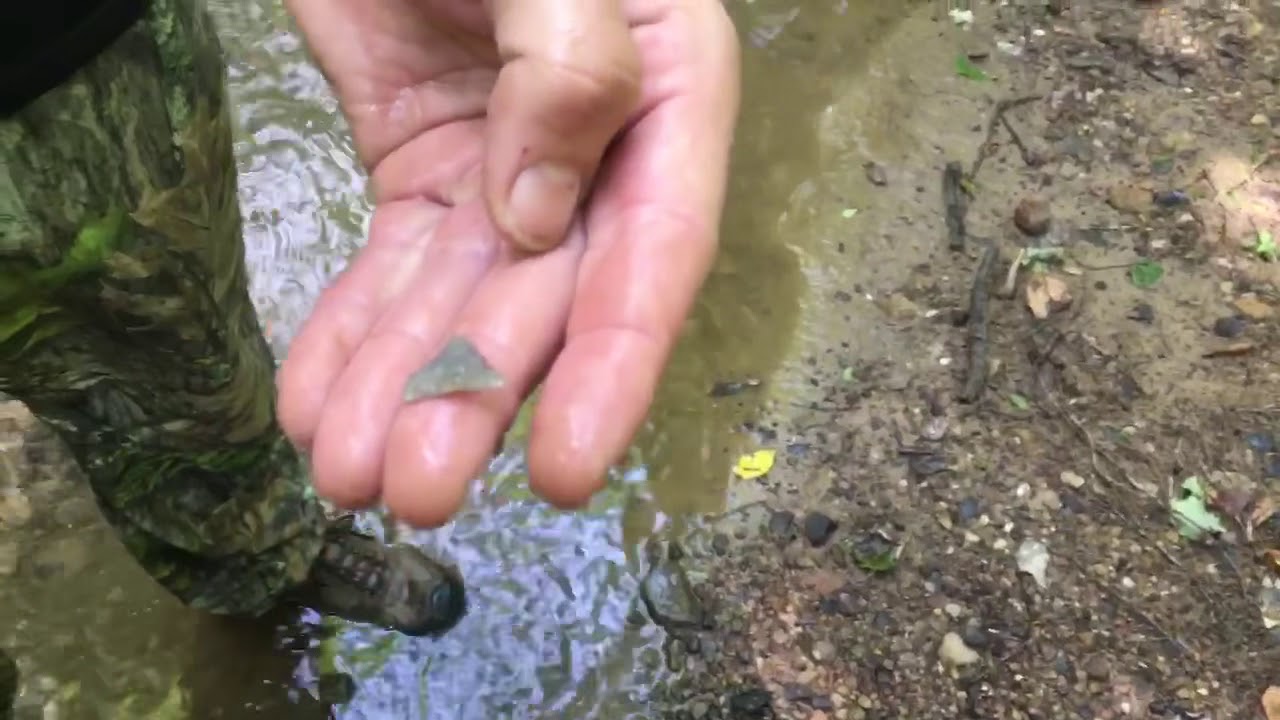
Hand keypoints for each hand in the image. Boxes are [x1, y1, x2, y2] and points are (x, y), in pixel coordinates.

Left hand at [275, 0, 740, 525]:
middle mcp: (597, 156)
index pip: (654, 256)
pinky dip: (352, 337)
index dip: (613, 368)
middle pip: (541, 302)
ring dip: (400, 390)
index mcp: (667, 101)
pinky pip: (392, 269)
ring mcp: (507, 170)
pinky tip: (313, 405)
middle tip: (411, 491)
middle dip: (475, 400)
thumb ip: (570, 66)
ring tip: (341, 473)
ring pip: (457, 303)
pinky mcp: (427, 170)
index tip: (568, 471)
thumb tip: (537, 216)